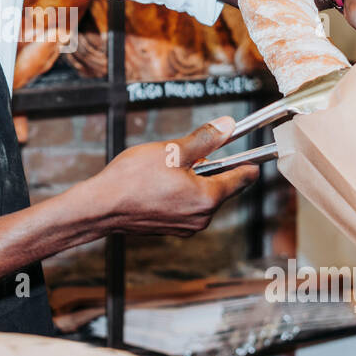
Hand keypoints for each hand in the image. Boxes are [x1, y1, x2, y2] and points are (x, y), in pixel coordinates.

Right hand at [82, 118, 257, 237]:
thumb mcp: (172, 150)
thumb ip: (205, 139)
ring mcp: (186, 226)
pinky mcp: (171, 229)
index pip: (242, 178)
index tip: (254, 151)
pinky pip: (186, 206)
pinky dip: (180, 193)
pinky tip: (159, 183)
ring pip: (201, 196)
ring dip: (193, 181)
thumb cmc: (132, 179)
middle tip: (186, 154)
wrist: (101, 207)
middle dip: (210, 169)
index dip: (248, 160)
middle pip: (221, 187)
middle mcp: (201, 217)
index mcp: (207, 198)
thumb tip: (228, 126)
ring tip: (166, 169)